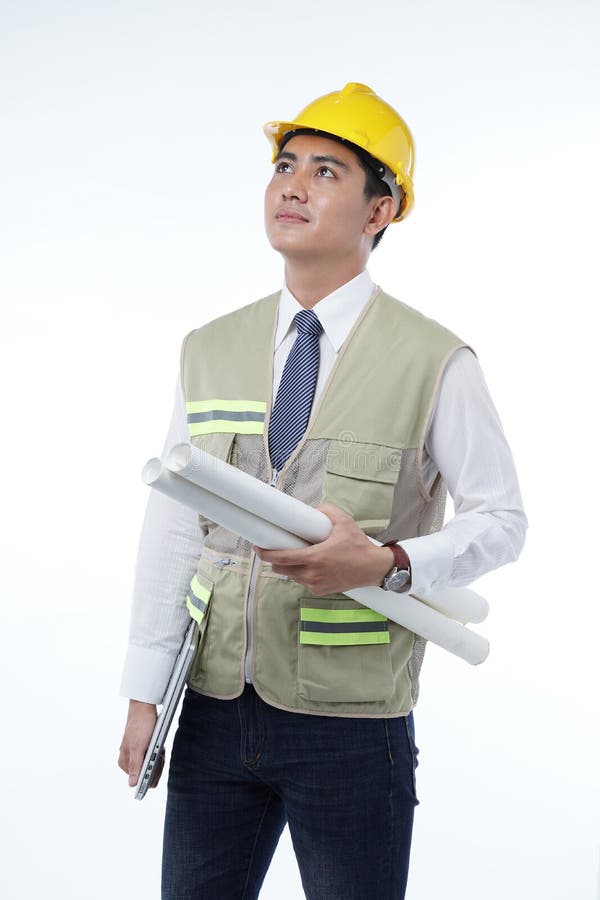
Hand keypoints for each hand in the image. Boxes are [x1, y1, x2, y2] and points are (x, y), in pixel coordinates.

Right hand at [118, 700, 157, 787]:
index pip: (140, 781)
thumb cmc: (140, 725)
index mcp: (124, 763)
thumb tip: (131, 785)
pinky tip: (160, 746)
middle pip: (146, 773)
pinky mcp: (142, 748)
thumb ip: (135, 766)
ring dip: (159, 757)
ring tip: (159, 747)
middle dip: (156, 764)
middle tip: (160, 752)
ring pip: (151, 765)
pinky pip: (153, 756)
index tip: (157, 762)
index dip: (151, 774)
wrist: (144, 707)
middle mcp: (128, 760)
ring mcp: (135, 754)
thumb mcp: (138, 747)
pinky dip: (159, 753)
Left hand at [253, 502, 394, 594]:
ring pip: (290, 576)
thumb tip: (312, 510)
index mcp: (315, 557)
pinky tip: (310, 565)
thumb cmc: (358, 545)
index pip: (281, 558)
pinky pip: (302, 582)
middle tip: (279, 547)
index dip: (265, 554)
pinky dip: (300, 574)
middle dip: (276, 559)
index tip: (257, 548)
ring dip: (289, 566)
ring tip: (298, 555)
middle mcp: (312, 573)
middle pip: (281, 569)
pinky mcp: (320, 590)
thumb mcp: (344, 521)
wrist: (373, 568)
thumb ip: (326, 511)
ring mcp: (316, 584)